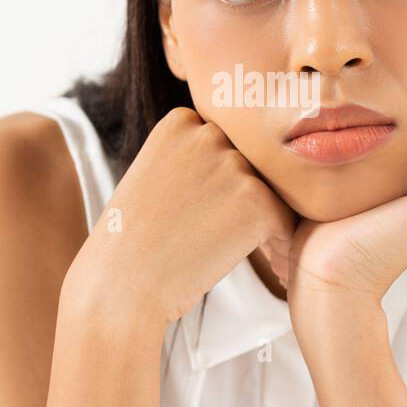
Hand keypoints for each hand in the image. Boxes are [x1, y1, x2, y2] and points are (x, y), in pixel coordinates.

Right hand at [64, 107, 296, 330]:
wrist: (122, 286)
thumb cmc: (134, 238)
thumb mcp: (155, 172)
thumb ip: (194, 154)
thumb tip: (246, 156)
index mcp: (180, 120)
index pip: (223, 141)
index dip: (213, 178)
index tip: (187, 204)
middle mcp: (208, 133)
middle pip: (249, 162)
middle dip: (237, 194)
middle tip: (201, 228)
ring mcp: (234, 166)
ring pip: (269, 190)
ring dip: (255, 217)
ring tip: (214, 243)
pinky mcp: (257, 201)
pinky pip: (285, 218)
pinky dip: (274, 241)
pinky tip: (237, 255)